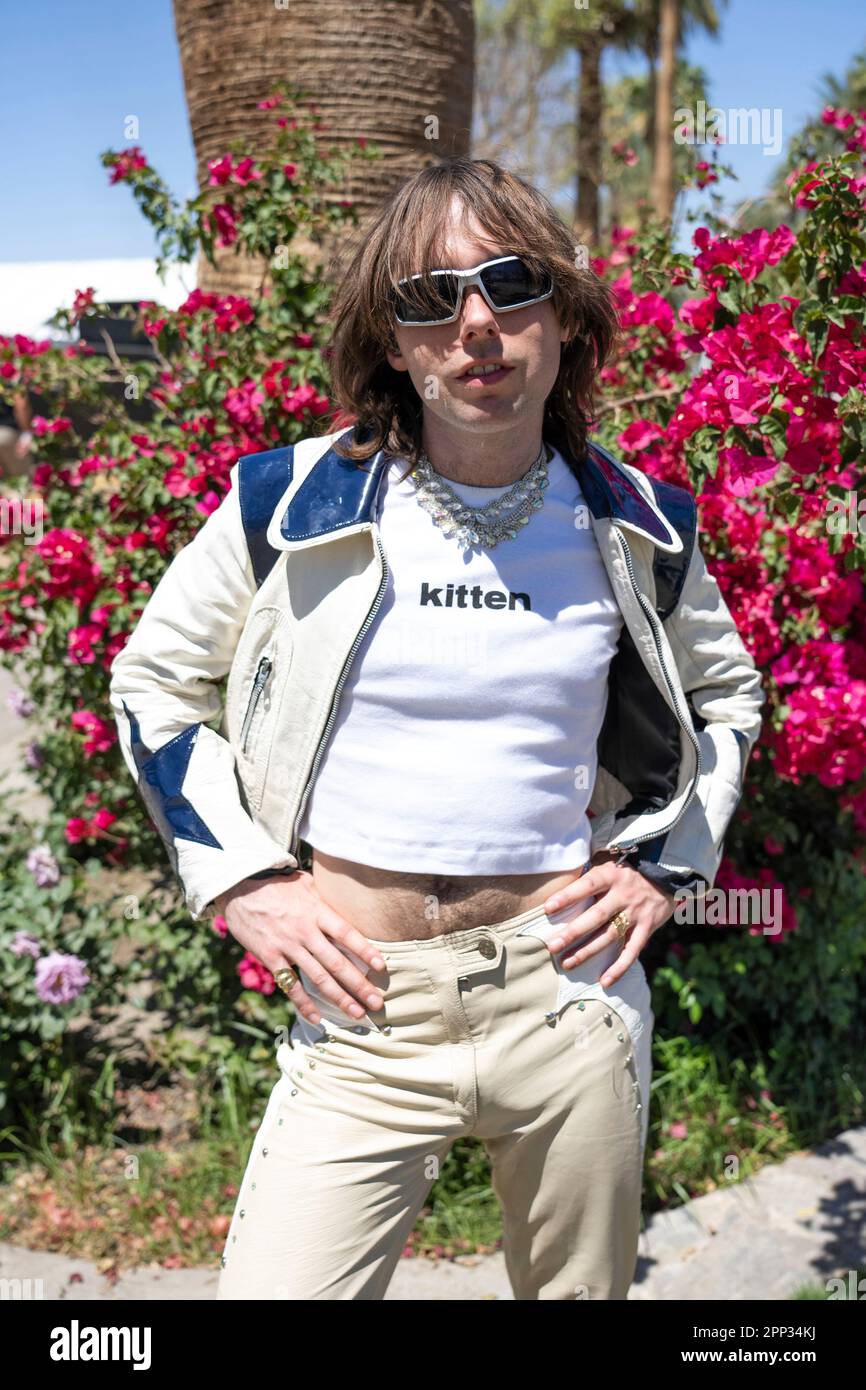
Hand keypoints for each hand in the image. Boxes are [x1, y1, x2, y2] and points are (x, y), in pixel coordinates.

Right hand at [214, 870, 387, 1025]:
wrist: (240, 887)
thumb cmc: (277, 883)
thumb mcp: (307, 883)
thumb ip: (327, 898)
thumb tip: (351, 902)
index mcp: (316, 911)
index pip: (346, 933)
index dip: (365, 950)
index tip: (381, 967)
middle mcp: (305, 931)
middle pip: (337, 962)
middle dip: (359, 984)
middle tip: (377, 1001)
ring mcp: (287, 946)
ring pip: (318, 977)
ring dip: (339, 998)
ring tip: (357, 1012)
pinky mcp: (270, 956)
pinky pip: (290, 985)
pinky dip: (304, 1004)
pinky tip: (318, 1018)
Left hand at [541, 852, 674, 988]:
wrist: (668, 875)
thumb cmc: (628, 872)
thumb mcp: (610, 865)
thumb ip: (590, 876)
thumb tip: (560, 890)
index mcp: (611, 875)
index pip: (588, 885)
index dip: (568, 896)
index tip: (548, 909)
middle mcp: (624, 894)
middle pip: (596, 915)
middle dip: (573, 933)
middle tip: (552, 946)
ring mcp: (636, 913)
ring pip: (610, 935)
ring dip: (588, 951)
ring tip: (567, 963)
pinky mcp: (647, 928)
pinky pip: (632, 950)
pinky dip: (619, 967)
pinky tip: (605, 981)